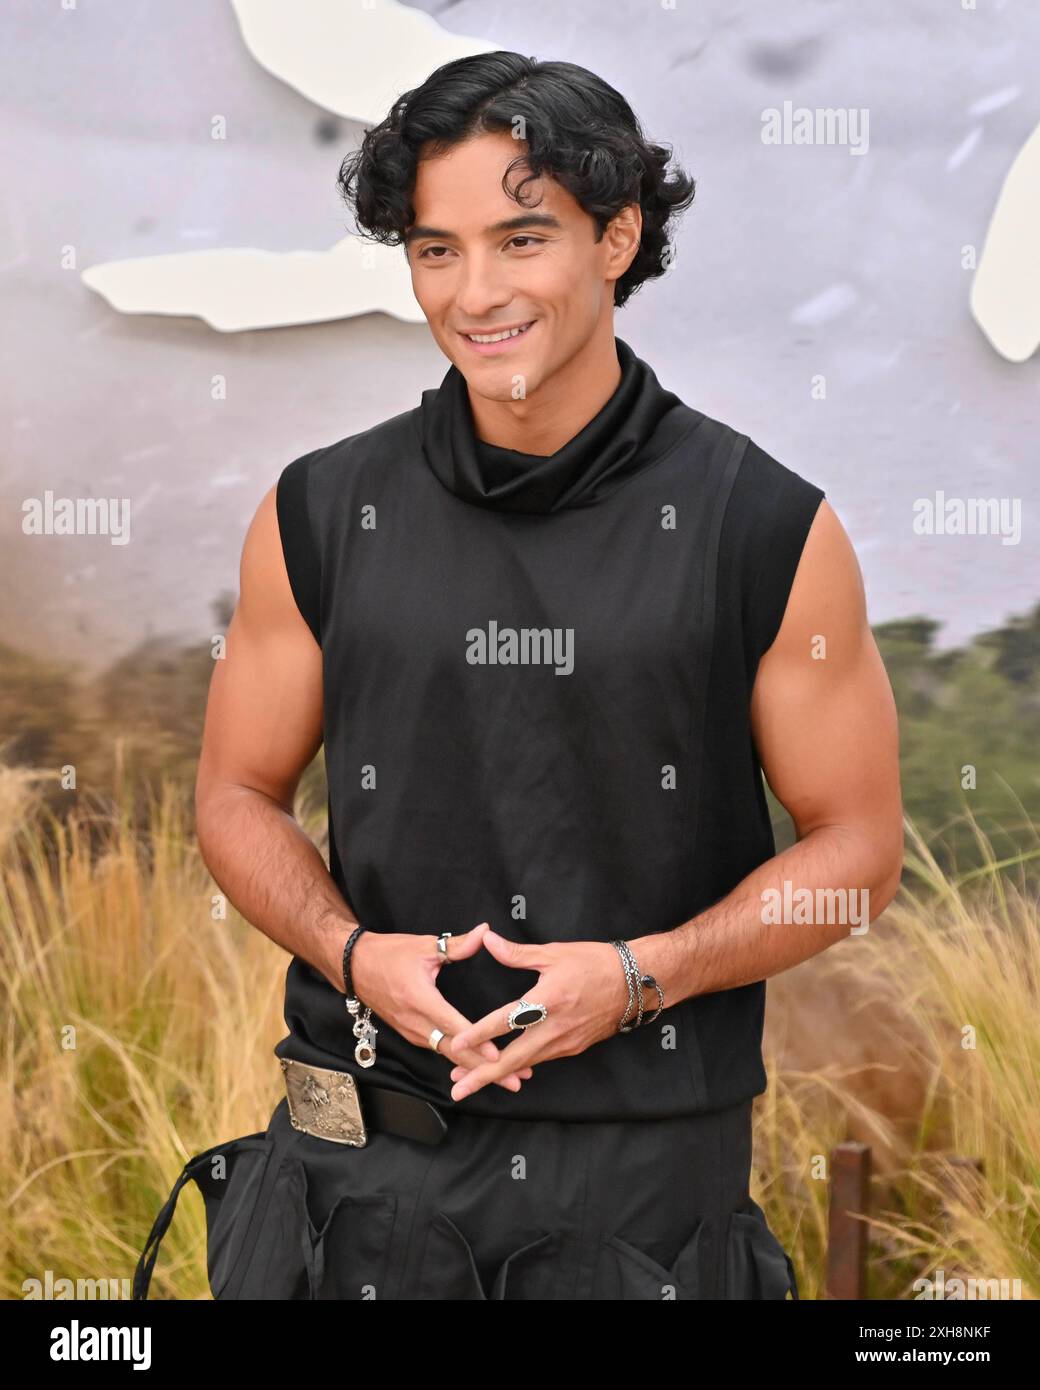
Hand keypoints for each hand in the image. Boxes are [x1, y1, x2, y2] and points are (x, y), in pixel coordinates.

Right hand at [349, 922, 533, 1092]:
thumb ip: (456, 945)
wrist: (354, 966)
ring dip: (475, 1068)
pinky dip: (459, 1061)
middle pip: (454, 1051)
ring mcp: (411, 1031)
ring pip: (447, 1054)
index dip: (476, 1043)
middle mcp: (415, 1022)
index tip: (498, 1056)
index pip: (453, 1026)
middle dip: (485, 1069)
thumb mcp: (424, 945)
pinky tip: (477, 1069)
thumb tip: (485, 932)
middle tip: (515, 1080)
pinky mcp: (410, 1033)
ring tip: (505, 1078)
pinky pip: (437, 1050)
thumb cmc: (388, 954)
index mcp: (420, 1000)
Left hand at [445, 930, 631, 1100]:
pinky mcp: (573, 1048)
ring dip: (497, 1074)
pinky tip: (505, 1069)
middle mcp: (556, 1027)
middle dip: (482, 1076)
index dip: (479, 1033)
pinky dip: (520, 1067)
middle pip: (513, 1060)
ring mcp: (566, 1042)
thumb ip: (517, 953)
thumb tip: (487, 940)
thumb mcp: (554, 953)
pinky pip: (541, 1059)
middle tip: (457, 1090)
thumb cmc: (595, 963)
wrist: (635, 983)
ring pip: (525, 1064)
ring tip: (469, 1081)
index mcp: (548, 1000)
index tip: (457, 1043)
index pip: (506, 1021)